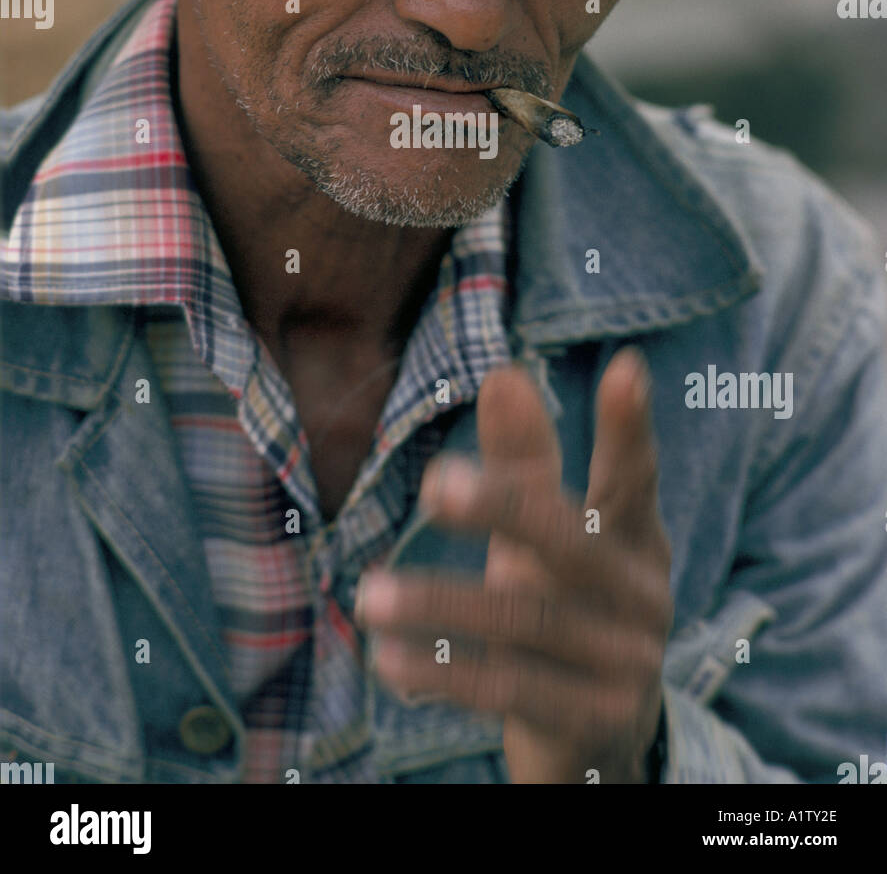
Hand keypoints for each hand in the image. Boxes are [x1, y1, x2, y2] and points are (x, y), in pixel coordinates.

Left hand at [355, 346, 672, 782]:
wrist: (600, 740)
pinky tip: (386, 659)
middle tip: (435, 483)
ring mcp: (627, 661)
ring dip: (441, 605)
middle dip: (503, 507)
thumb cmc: (565, 607)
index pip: (632, 475)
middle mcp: (642, 594)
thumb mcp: (542, 536)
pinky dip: (445, 672)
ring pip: (527, 622)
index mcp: (635, 536)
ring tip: (368, 596)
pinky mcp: (596, 720)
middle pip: (571, 541)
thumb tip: (503, 373)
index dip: (628, 426)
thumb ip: (525, 462)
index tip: (624, 366)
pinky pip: (511, 690)